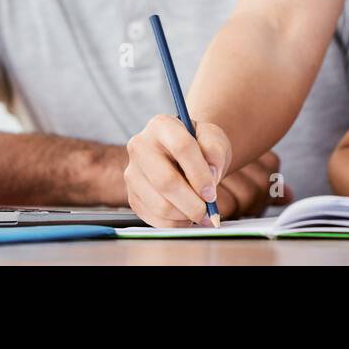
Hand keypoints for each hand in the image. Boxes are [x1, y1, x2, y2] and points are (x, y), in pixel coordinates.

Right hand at [125, 115, 291, 226]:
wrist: (184, 155)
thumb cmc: (200, 145)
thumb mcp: (213, 138)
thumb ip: (215, 151)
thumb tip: (210, 174)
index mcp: (161, 125)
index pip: (182, 147)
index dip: (200, 173)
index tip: (211, 193)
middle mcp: (140, 146)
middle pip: (166, 181)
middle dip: (192, 202)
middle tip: (209, 211)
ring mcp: (132, 173)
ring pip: (159, 204)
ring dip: (185, 215)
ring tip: (201, 213)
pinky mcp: (132, 196)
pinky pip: (154, 218)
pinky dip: (175, 224)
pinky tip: (187, 217)